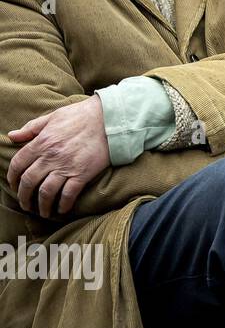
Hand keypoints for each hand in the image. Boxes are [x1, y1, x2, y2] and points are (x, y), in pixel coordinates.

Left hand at [6, 98, 111, 217]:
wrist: (109, 119)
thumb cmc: (81, 115)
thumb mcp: (52, 117)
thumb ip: (30, 128)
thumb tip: (11, 136)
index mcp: (42, 142)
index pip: (18, 164)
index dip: (12, 178)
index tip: (14, 185)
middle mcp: (51, 157)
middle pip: (29, 182)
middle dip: (24, 196)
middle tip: (25, 204)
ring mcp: (67, 167)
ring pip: (46, 192)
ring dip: (41, 205)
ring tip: (42, 212)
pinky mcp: (83, 174)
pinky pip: (69, 194)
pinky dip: (63, 204)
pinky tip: (61, 210)